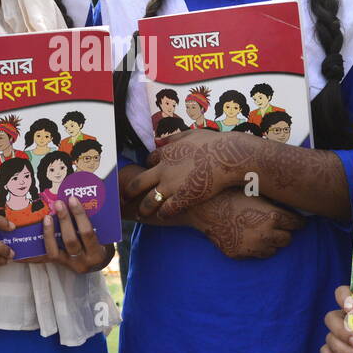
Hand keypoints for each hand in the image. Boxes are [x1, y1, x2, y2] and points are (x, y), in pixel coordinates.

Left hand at [26, 196, 110, 273]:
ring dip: (48, 232)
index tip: (72, 199)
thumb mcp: (103, 234)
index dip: (79, 216)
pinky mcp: (58, 265)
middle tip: (58, 203)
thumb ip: (94, 220)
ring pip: (54, 251)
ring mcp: (69, 265)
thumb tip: (78, 196)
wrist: (97, 264)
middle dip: (64, 220)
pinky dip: (32, 255)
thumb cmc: (101, 243)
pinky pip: (44, 258)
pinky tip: (22, 248)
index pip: (87, 233)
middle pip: (70, 240)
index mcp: (97, 253)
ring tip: (46, 217)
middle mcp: (83, 262)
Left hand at [129, 129, 254, 219]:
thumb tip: (164, 139)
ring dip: (144, 208)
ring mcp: (171, 186)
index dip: (147, 168)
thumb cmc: (214, 144)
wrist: (228, 158)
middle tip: (125, 198)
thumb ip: (176, 138)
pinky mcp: (182, 199)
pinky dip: (162, 214)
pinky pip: (166, 210)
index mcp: (166, 153)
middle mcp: (164, 170)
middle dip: (130, 191)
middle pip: (138, 182)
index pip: (148, 161)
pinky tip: (161, 217)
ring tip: (140, 213)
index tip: (148, 173)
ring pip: (149, 201)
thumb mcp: (192, 134)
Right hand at [179, 189, 304, 258]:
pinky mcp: (240, 255)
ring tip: (262, 231)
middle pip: (288, 239)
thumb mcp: (255, 192)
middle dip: (284, 232)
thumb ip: (273, 201)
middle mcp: (266, 234)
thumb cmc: (229, 193)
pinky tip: (248, 237)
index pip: (298, 224)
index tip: (294, 219)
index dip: (296, 220)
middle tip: (277, 225)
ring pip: (273, 250)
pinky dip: (256, 248)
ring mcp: (253, 247)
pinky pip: (256, 255)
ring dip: (271, 242)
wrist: (203, 207)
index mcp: (273, 216)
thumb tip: (289, 200)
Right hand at [321, 286, 352, 352]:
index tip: (352, 308)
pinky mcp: (337, 350)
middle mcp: (343, 316)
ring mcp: (338, 334)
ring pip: (329, 338)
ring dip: (343, 349)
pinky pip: (327, 352)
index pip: (341, 293)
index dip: (343, 298)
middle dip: (342, 330)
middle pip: (331, 318)